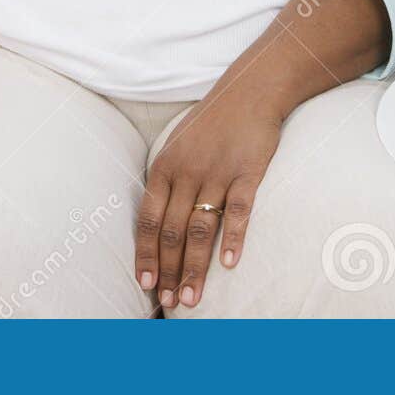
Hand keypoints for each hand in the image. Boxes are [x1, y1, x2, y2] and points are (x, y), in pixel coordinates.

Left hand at [134, 88, 281, 309]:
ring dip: (195, 267)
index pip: (148, 221)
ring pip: (200, 228)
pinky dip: (232, 238)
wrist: (249, 91)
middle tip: (169, 303)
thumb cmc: (211, 124)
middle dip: (168, 272)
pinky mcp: (247, 171)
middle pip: (172, 232)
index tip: (145, 286)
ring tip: (192, 297)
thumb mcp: (177, 147)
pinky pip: (238, 210)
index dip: (146, 256)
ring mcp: (216, 172)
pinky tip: (228, 264)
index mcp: (164, 168)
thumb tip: (157, 227)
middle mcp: (186, 172)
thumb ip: (167, 183)